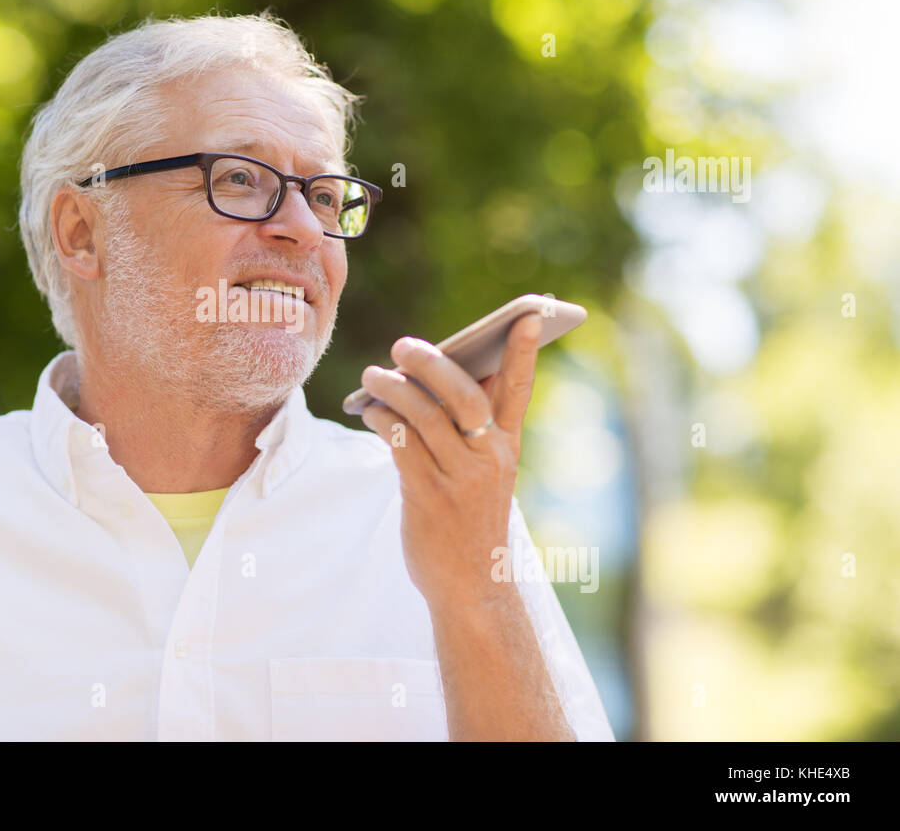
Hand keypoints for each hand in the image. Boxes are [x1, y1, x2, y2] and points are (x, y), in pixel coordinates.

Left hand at [359, 313, 542, 610]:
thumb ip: (468, 427)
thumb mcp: (483, 472)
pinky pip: (400, 444)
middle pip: (464, 396)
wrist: (470, 587)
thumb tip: (432, 374)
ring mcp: (460, 479)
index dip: (525, 352)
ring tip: (372, 375)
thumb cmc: (470, 518)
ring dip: (393, 389)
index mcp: (507, 447)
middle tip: (403, 345)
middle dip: (433, 364)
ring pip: (424, 417)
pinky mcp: (428, 496)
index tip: (531, 314)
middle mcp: (489, 458)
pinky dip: (382, 419)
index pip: (519, 391)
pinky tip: (370, 410)